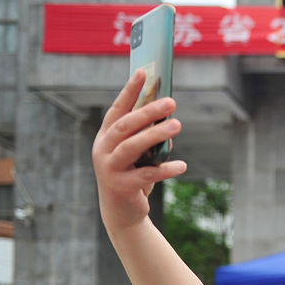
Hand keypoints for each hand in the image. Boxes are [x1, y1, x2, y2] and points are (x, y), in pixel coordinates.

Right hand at [92, 69, 185, 230]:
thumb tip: (169, 120)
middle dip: (147, 111)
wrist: (121, 212)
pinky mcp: (121, 187)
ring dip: (155, 135)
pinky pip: (146, 174)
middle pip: (125, 126)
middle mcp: (103, 150)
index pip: (117, 109)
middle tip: (171, 102)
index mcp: (105, 137)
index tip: (143, 72)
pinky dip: (165, 169)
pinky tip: (181, 165)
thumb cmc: (133, 176)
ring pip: (132, 147)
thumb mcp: (139, 155)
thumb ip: (148, 137)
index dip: (129, 91)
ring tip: (177, 125)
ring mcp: (109, 169)